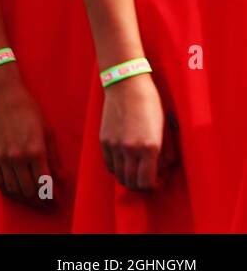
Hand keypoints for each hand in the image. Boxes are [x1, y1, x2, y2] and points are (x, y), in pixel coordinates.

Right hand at [0, 71, 53, 204]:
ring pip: (13, 189)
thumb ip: (54, 156)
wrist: (1, 94)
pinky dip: (6, 189)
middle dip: (39, 200)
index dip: (51, 196)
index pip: (45, 183)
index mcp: (36, 150)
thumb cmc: (28, 109)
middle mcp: (18, 157)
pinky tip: (13, 190)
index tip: (55, 199)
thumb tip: (61, 177)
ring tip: (31, 197)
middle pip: (29, 190)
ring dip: (23, 197)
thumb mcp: (48, 131)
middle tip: (45, 202)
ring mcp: (2, 156)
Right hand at [99, 72, 175, 191]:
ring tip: (136, 169)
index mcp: (150, 147)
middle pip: (131, 183)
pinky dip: (117, 168)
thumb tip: (163, 171)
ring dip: (129, 177)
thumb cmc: (150, 104)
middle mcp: (130, 149)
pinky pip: (109, 164)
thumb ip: (167, 154)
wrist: (126, 84)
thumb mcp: (166, 129)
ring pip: (119, 176)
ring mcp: (114, 145)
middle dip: (141, 185)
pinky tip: (125, 160)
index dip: (154, 186)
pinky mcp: (103, 140)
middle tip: (148, 178)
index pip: (147, 182)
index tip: (158, 181)